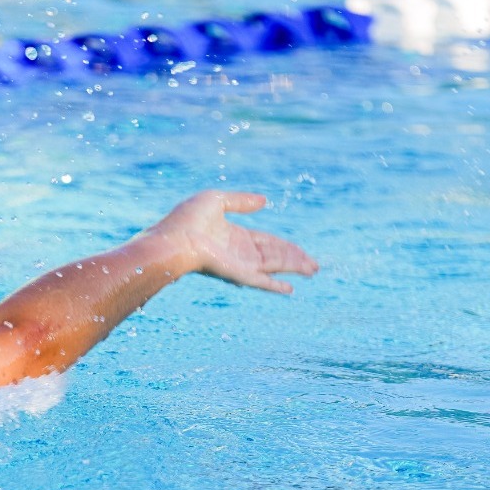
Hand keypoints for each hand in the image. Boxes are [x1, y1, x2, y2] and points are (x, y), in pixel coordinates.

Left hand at [149, 190, 319, 294]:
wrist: (174, 239)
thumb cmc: (188, 219)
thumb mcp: (216, 200)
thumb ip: (241, 201)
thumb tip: (264, 201)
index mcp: (232, 236)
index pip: (264, 241)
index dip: (283, 245)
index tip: (300, 250)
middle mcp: (237, 252)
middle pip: (273, 255)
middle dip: (295, 259)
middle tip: (315, 265)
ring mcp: (238, 264)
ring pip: (274, 266)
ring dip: (294, 267)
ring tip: (313, 270)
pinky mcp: (238, 274)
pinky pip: (262, 281)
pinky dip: (276, 286)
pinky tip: (290, 289)